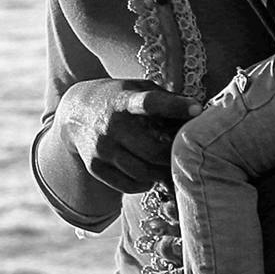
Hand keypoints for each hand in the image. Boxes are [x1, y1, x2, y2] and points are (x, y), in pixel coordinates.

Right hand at [51, 77, 202, 193]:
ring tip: (170, 167)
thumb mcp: (137, 88)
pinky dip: (145, 183)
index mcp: (124, 100)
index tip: (197, 111)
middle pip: (152, 150)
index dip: (174, 107)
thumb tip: (199, 112)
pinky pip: (128, 185)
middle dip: (174, 156)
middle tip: (186, 156)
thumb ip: (166, 99)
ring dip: (162, 173)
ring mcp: (101, 149)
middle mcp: (110, 125)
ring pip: (142, 172)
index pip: (149, 103)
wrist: (74, 112)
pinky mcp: (95, 167)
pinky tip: (150, 174)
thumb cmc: (118, 99)